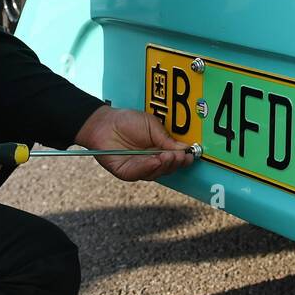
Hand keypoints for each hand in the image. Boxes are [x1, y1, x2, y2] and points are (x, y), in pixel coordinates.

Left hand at [74, 105, 194, 181]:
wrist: (105, 122)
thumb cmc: (127, 121)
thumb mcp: (152, 125)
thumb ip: (166, 138)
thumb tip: (184, 148)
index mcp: (158, 150)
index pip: (174, 158)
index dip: (182, 158)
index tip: (190, 155)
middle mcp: (150, 161)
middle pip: (167, 168)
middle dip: (175, 163)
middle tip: (180, 156)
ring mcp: (138, 168)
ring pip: (155, 173)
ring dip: (163, 166)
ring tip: (167, 157)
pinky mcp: (126, 172)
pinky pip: (139, 173)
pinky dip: (148, 168)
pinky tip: (154, 161)